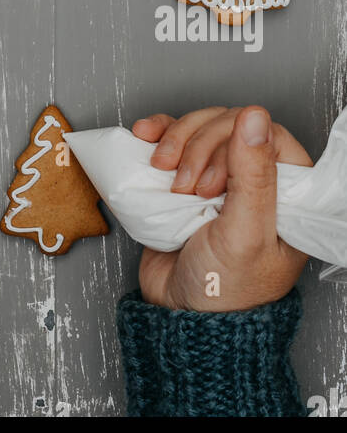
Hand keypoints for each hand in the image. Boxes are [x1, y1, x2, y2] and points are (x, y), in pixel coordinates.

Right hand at [131, 105, 312, 310]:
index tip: (210, 184)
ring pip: (199, 126)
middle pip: (228, 124)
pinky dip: (156, 133)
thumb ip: (254, 177)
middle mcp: (256, 179)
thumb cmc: (225, 290)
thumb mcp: (245, 236)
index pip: (267, 135)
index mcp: (287, 192)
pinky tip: (144, 139)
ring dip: (174, 141)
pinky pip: (172, 136)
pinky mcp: (186, 176)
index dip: (232, 146)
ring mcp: (219, 176)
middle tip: (186, 189)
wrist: (180, 316)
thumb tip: (255, 117)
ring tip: (163, 174)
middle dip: (197, 147)